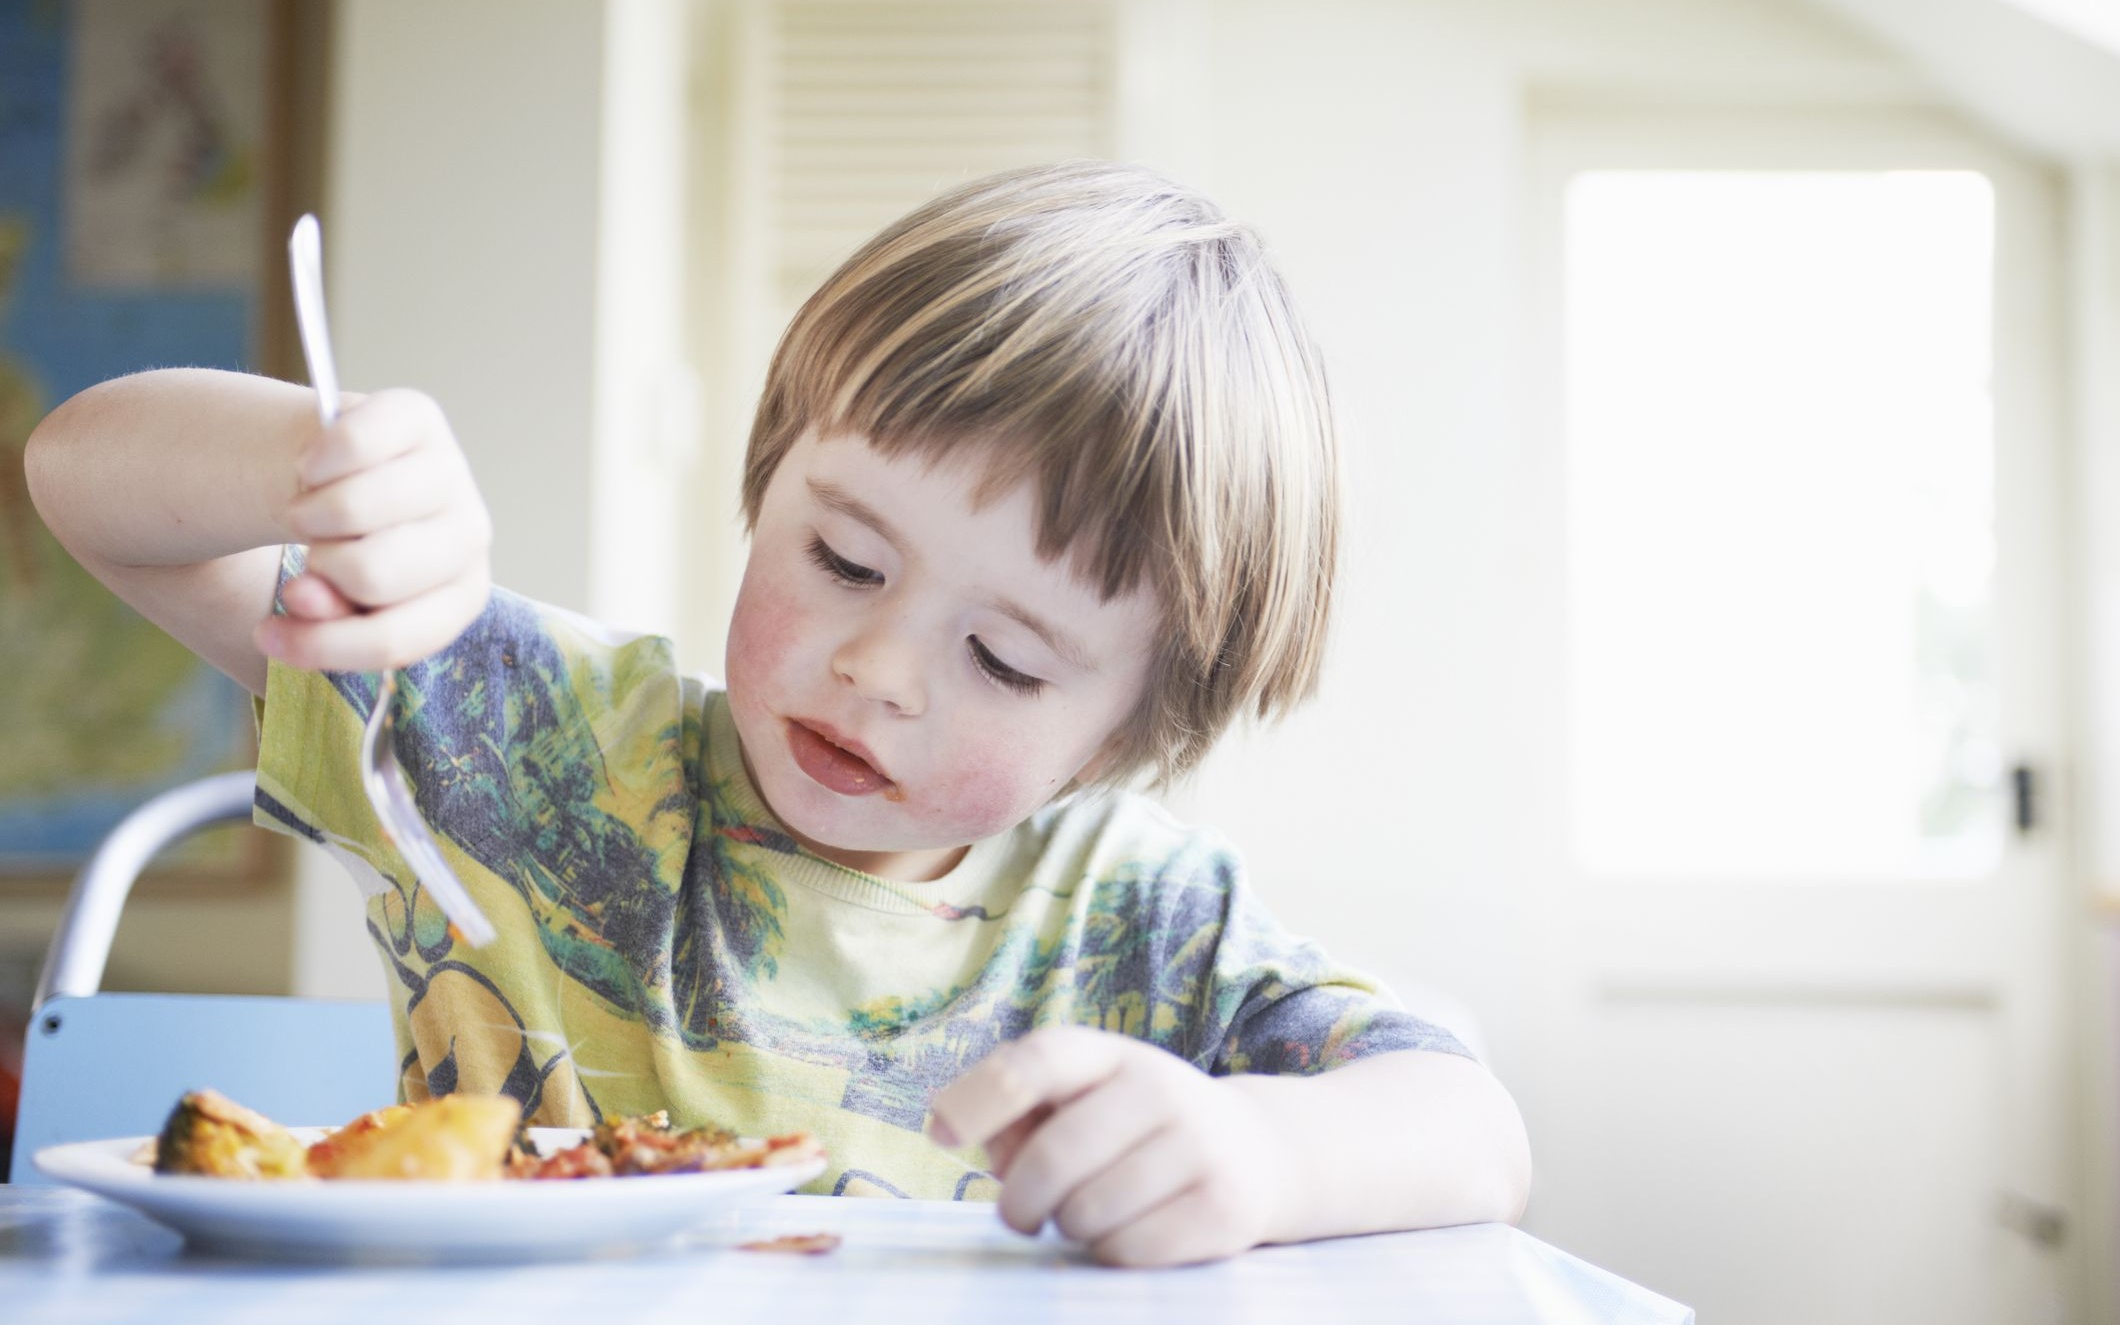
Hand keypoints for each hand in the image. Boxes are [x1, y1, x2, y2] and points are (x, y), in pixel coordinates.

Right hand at [255, 389, 492, 671]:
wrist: (348, 473)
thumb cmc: (348, 547)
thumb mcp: (338, 597)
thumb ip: (324, 620)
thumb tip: (302, 597)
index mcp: (461, 597)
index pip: (392, 640)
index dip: (320, 645)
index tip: (265, 634)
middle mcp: (471, 535)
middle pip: (369, 573)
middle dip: (320, 566)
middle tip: (317, 549)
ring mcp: (452, 470)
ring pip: (352, 509)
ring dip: (308, 515)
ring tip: (315, 513)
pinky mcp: (420, 414)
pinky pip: (350, 443)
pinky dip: (313, 462)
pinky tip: (317, 470)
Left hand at [927, 1026, 1293, 1266]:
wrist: (1256, 1153)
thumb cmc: (1135, 1130)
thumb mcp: (1081, 1101)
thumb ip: (1020, 1115)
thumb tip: (977, 1140)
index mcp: (1113, 1054)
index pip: (1041, 1059)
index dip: (981, 1096)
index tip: (942, 1135)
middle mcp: (1161, 1088)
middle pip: (1054, 1156)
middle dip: (1019, 1202)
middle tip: (1020, 1217)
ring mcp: (1199, 1146)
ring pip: (1088, 1212)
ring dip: (1069, 1228)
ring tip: (1087, 1216)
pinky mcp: (1224, 1207)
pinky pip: (1128, 1250)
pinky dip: (1109, 1254)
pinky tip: (1125, 1235)